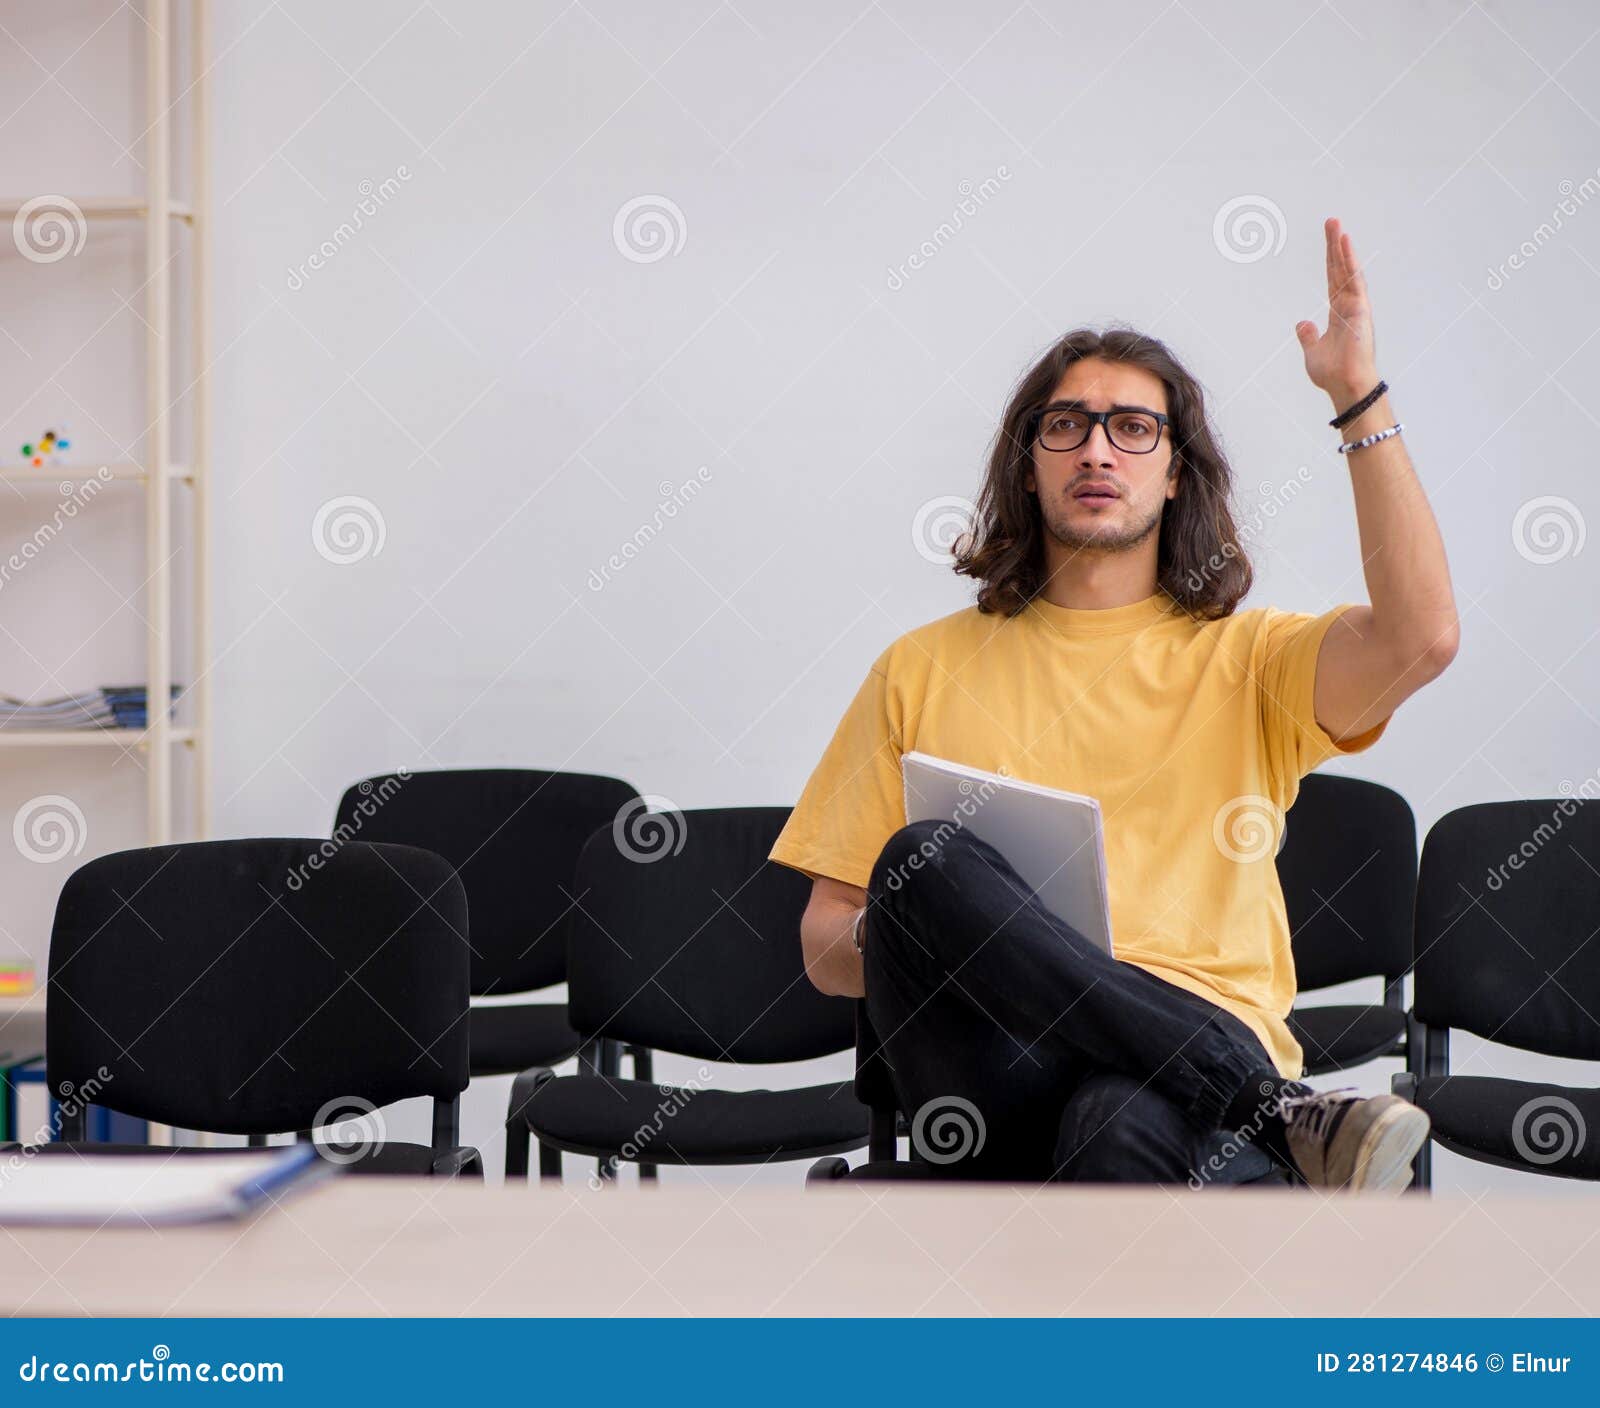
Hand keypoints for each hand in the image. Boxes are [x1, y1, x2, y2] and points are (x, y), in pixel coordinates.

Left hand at [1294, 217, 1379, 404]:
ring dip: (1341, 247)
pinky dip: (1350, 261)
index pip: (1333, 279)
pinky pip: (1354, 280)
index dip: (1330, 260)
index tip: (1329, 241)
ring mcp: (1355, 306)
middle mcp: (1348, 305)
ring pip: (1347, 270)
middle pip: (1340, 269)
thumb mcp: (1313, 351)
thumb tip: (1302, 323)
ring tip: (1336, 225)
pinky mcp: (1360, 309)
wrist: (1344, 385)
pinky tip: (1345, 243)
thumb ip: (1308, 335)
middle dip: (1334, 246)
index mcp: (1337, 312)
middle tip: (1331, 221)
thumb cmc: (1332, 372)